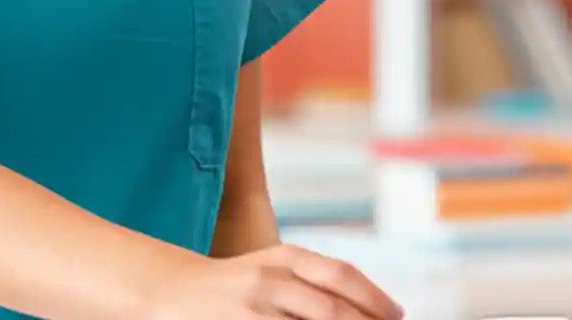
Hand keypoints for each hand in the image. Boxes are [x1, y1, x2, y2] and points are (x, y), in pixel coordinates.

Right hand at [142, 243, 402, 319]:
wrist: (173, 291)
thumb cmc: (236, 286)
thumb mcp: (274, 269)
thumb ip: (316, 283)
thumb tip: (378, 310)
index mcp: (283, 257)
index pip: (341, 276)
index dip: (375, 300)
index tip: (398, 317)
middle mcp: (269, 280)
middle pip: (333, 311)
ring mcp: (252, 311)